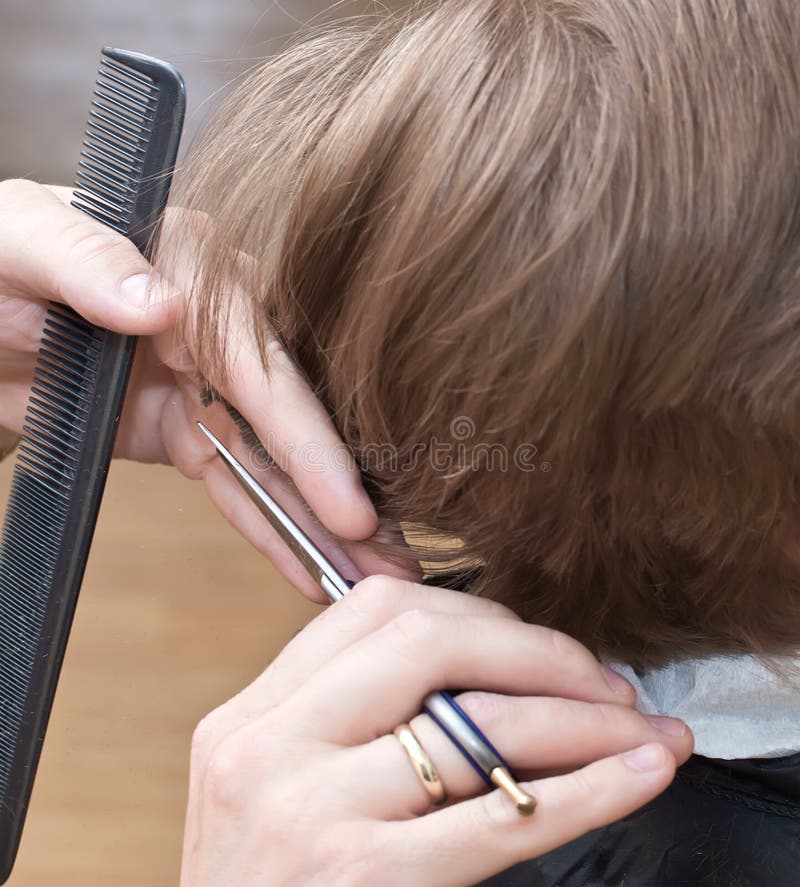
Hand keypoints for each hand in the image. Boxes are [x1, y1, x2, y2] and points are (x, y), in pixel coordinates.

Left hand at [0, 178, 403, 596]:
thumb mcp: (18, 238)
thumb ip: (85, 259)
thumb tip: (161, 305)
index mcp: (191, 269)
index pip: (263, 361)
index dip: (309, 437)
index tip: (344, 501)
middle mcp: (213, 327)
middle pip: (290, 418)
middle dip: (340, 493)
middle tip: (392, 560)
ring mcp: (201, 383)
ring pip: (273, 463)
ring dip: (318, 523)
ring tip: (369, 576)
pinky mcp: (181, 429)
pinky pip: (233, 486)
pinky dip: (270, 528)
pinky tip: (309, 566)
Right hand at [180, 576, 693, 886]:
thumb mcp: (274, 793)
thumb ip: (345, 723)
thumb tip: (483, 669)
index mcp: (251, 719)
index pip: (371, 610)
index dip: (471, 612)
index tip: (527, 643)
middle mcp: (272, 750)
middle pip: (427, 640)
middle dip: (537, 649)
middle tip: (602, 680)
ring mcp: (315, 814)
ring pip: (478, 721)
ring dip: (585, 717)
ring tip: (644, 728)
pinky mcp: (368, 880)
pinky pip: (504, 817)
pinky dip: (592, 787)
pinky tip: (642, 771)